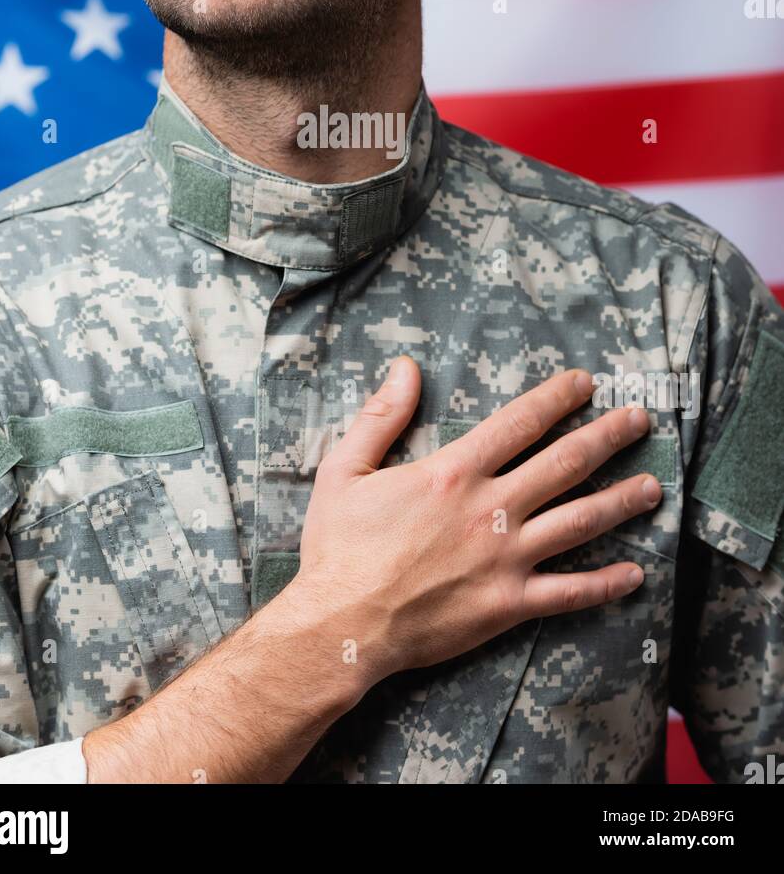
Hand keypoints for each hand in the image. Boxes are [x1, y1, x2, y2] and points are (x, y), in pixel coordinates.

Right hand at [295, 359, 659, 683]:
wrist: (342, 625)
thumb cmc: (339, 548)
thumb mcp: (345, 469)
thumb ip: (380, 416)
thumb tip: (406, 368)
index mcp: (453, 472)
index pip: (519, 423)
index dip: (557, 398)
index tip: (586, 384)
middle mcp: (490, 509)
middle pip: (565, 463)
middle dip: (608, 436)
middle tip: (639, 420)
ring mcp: (505, 558)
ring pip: (580, 522)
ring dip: (621, 501)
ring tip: (653, 486)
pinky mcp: (509, 604)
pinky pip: (569, 592)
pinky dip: (605, 584)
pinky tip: (634, 574)